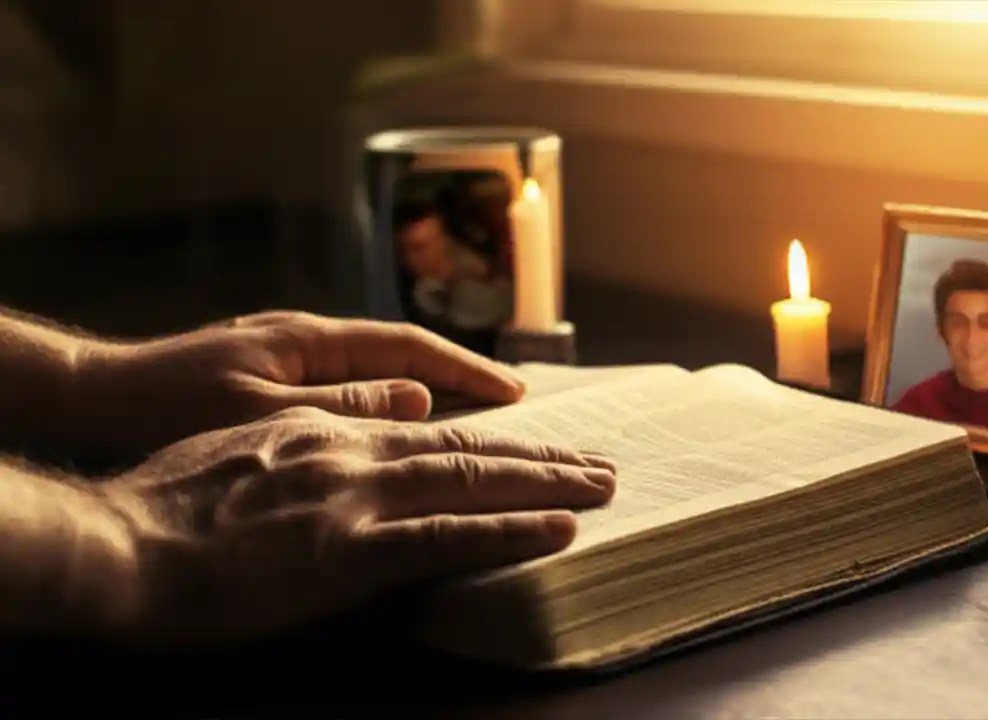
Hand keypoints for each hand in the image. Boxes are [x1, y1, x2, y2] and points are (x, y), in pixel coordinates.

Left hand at [74, 311, 526, 454]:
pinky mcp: (278, 373)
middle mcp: (310, 337)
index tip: (518, 393)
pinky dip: (392, 400)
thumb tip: (420, 401)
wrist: (101, 393)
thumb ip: (341, 407)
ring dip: (432, 388)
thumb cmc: (172, 404)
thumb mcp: (260, 412)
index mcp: (310, 339)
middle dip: (464, 375)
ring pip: (382, 368)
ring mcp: (295, 352)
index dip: (468, 370)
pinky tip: (406, 425)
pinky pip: (355, 383)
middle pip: (405, 352)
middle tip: (519, 404)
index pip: (410, 347)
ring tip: (479, 415)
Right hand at [93, 406, 615, 645]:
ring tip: (603, 486)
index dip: (496, 440)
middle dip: (543, 458)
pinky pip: (447, 537)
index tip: (542, 448)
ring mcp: (355, 500)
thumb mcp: (246, 438)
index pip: (432, 430)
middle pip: (470, 450)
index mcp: (328, 430)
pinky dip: (509, 529)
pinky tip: (557, 528)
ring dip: (548, 484)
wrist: (118, 544)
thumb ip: (324, 422)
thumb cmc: (169, 504)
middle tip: (602, 464)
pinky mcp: (347, 553)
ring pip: (473, 482)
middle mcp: (354, 453)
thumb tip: (392, 408)